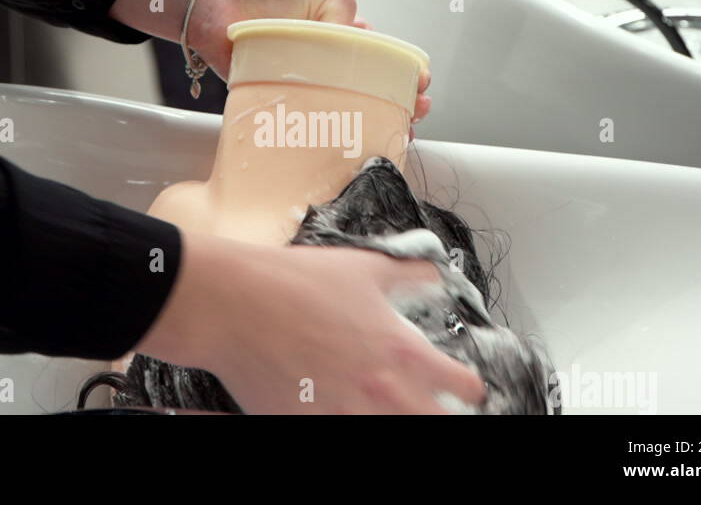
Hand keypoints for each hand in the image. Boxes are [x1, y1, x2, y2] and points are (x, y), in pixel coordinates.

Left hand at [110, 0, 431, 128]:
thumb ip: (346, 21)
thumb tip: (361, 46)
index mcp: (337, 33)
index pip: (378, 57)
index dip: (402, 72)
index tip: (421, 84)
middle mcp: (319, 60)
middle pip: (363, 88)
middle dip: (393, 103)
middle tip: (414, 114)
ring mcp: (297, 80)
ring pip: (335, 107)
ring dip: (363, 120)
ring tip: (390, 129)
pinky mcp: (270, 96)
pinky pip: (298, 116)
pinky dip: (318, 129)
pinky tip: (339, 135)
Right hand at [135, 231, 485, 413]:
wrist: (233, 304)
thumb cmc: (296, 282)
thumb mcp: (364, 267)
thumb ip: (410, 275)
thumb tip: (436, 275)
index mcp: (402, 352)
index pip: (464, 388)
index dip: (466, 387)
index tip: (461, 386)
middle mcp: (381, 392)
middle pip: (436, 423)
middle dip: (435, 413)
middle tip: (425, 404)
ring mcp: (343, 415)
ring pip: (388, 432)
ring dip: (390, 418)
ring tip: (376, 403)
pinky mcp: (306, 425)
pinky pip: (335, 433)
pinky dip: (342, 421)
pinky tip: (333, 406)